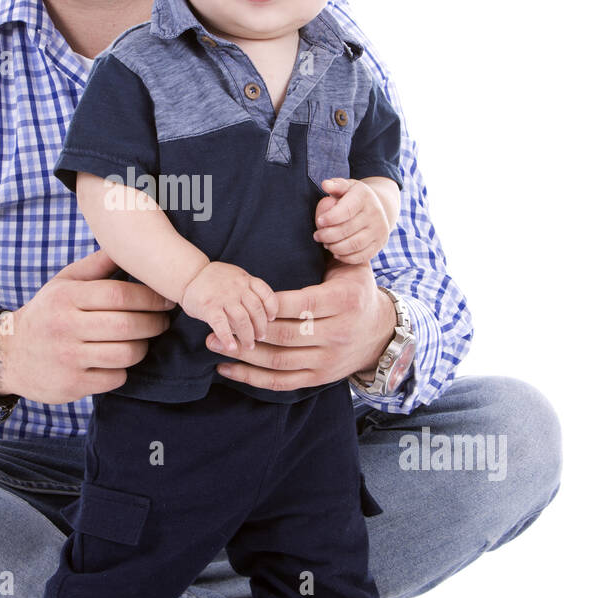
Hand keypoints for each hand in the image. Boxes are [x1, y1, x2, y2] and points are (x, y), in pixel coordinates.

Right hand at [0, 248, 174, 404]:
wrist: (8, 354)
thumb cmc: (46, 314)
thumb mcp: (63, 283)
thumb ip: (95, 265)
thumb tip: (126, 243)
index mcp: (66, 297)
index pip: (118, 294)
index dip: (149, 297)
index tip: (166, 299)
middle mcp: (65, 326)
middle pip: (126, 325)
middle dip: (154, 323)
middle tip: (163, 321)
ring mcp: (68, 358)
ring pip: (125, 354)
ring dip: (143, 348)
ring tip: (143, 341)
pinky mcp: (72, 385)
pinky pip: (115, 378)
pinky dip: (124, 370)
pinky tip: (120, 362)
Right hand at [180, 261, 277, 353]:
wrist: (189, 274)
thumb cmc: (214, 280)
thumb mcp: (235, 277)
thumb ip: (248, 290)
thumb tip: (264, 314)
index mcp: (245, 279)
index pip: (267, 294)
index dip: (273, 308)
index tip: (272, 319)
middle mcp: (237, 287)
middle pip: (256, 310)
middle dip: (261, 327)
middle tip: (261, 338)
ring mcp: (223, 297)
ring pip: (242, 319)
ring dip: (247, 336)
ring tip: (249, 346)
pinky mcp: (209, 307)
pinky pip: (221, 325)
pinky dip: (228, 338)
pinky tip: (231, 348)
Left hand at [208, 257, 395, 391]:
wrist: (381, 334)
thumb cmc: (357, 291)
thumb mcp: (351, 266)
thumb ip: (329, 249)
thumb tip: (312, 215)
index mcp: (344, 301)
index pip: (302, 304)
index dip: (271, 303)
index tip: (245, 297)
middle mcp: (338, 334)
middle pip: (287, 335)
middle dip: (248, 329)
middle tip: (217, 321)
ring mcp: (328, 360)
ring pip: (280, 362)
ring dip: (244, 356)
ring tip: (215, 344)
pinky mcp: (319, 378)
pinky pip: (282, 382)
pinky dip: (253, 379)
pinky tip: (228, 368)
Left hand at [314, 178, 393, 264]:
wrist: (378, 207)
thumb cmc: (353, 197)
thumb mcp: (347, 187)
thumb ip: (336, 185)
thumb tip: (325, 184)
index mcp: (364, 197)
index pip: (347, 210)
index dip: (331, 217)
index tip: (319, 221)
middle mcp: (375, 213)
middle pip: (348, 229)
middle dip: (328, 235)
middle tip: (317, 236)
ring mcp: (379, 230)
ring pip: (354, 245)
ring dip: (335, 248)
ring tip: (326, 244)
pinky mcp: (379, 244)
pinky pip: (362, 256)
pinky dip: (346, 257)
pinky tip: (336, 253)